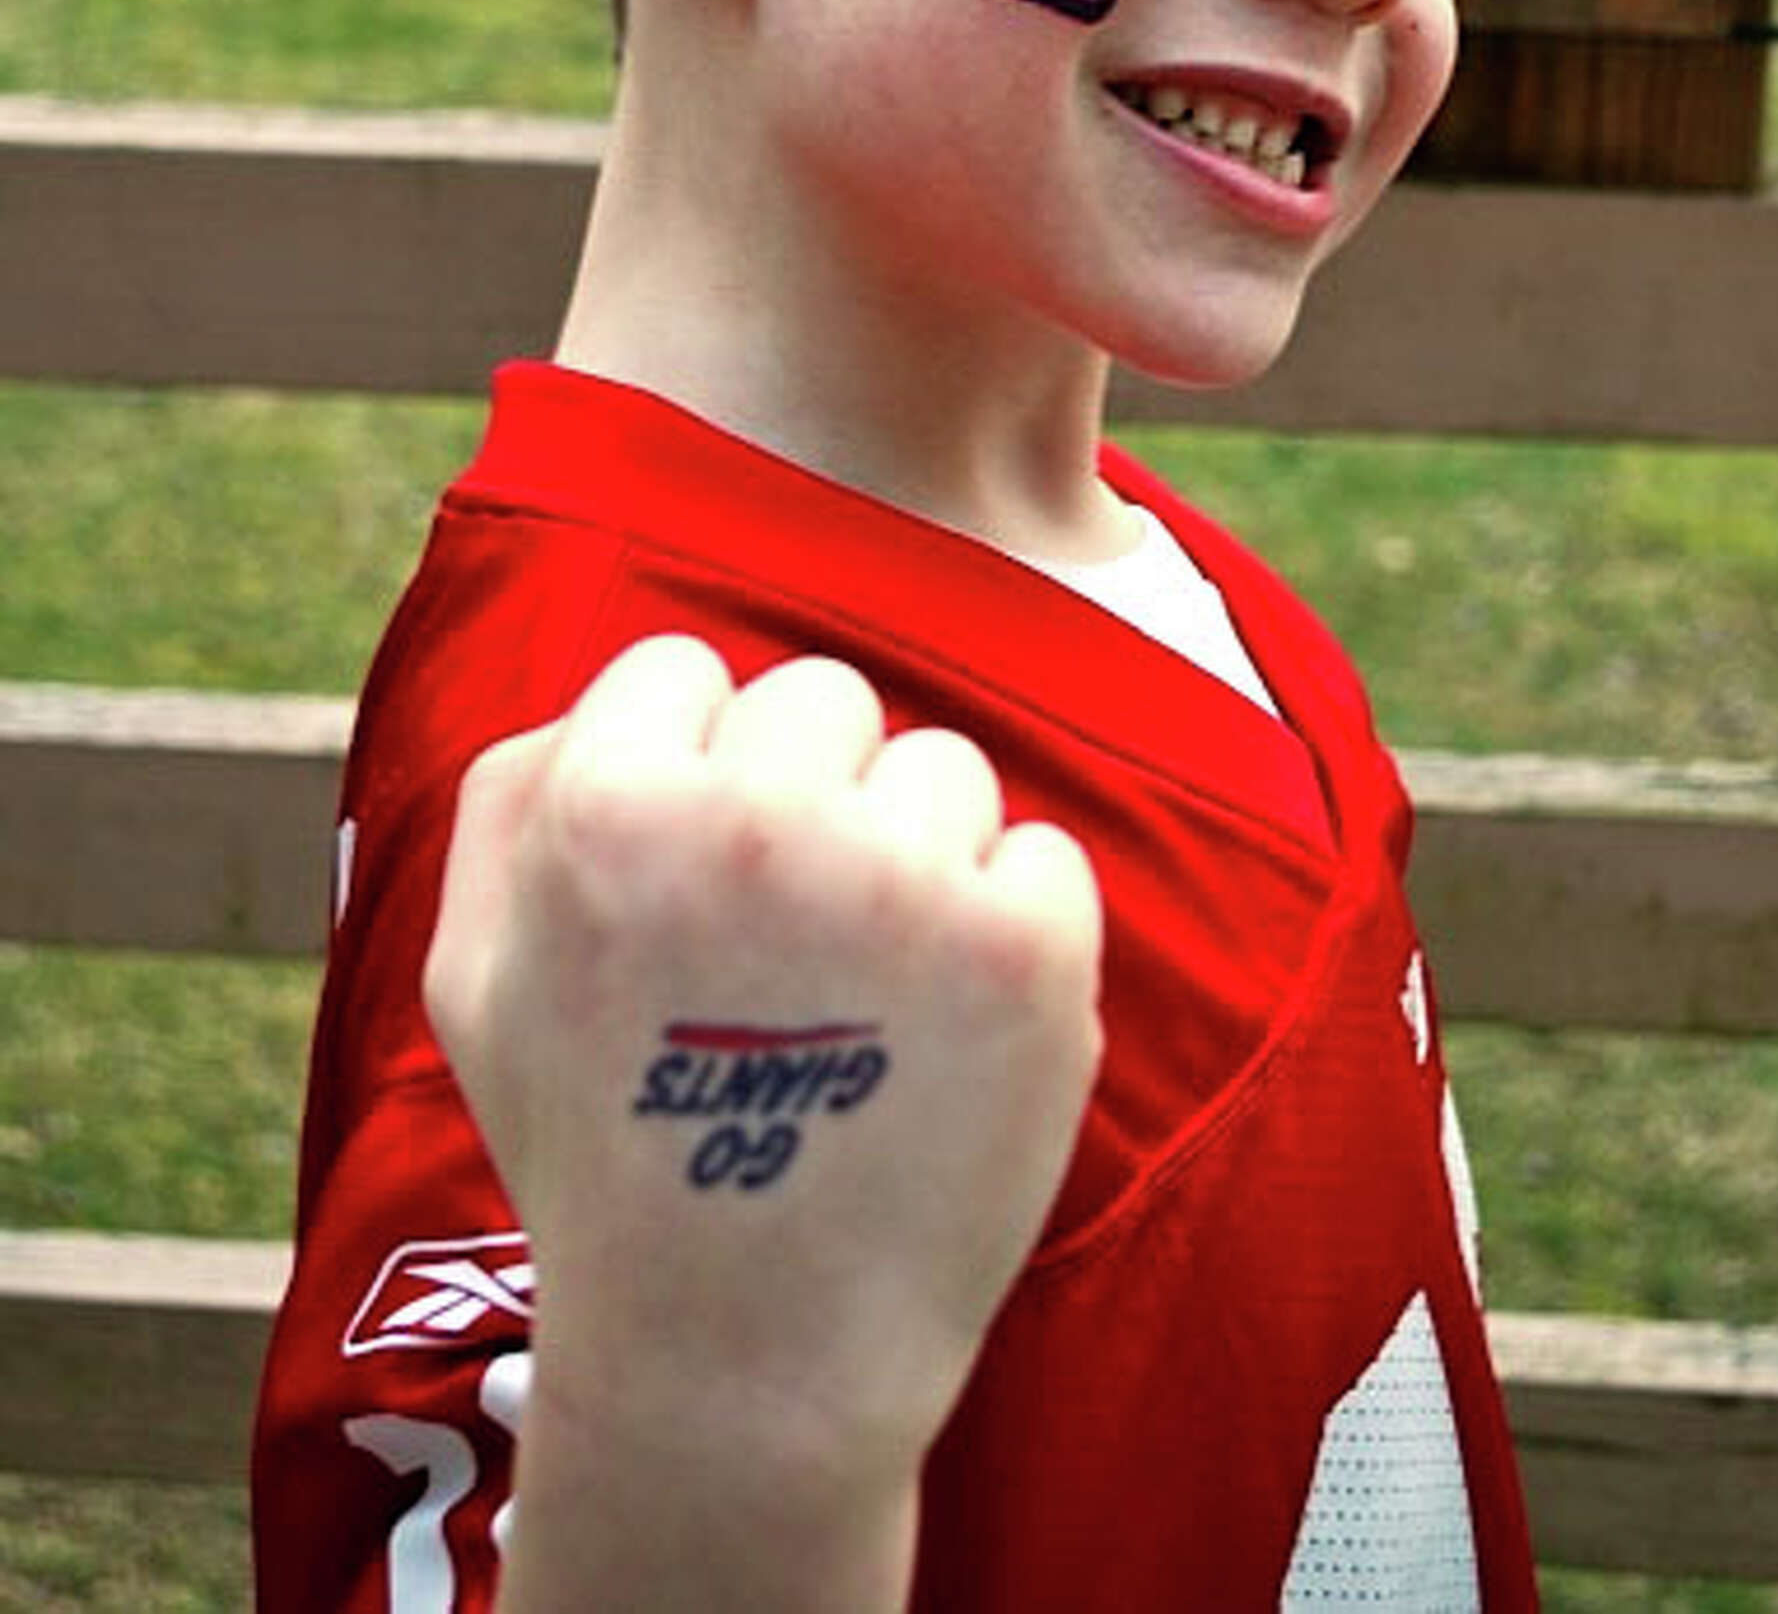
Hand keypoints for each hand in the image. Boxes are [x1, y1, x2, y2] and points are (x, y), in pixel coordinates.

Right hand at [425, 634, 1103, 1609]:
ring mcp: (902, 879)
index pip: (684, 670)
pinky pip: (1042, 854)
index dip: (690, 774)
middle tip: (783, 957)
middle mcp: (755, 818)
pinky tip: (945, 1038)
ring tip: (862, 1012)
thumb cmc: (600, 1161)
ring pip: (941, 768)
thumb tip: (618, 691)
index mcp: (607, 804)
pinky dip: (1013, 932)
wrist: (739, 1368)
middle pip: (824, 698)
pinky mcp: (1025, 947)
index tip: (696, 890)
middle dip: (810, 800)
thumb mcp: (474, 978)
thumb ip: (513, 795)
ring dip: (915, 863)